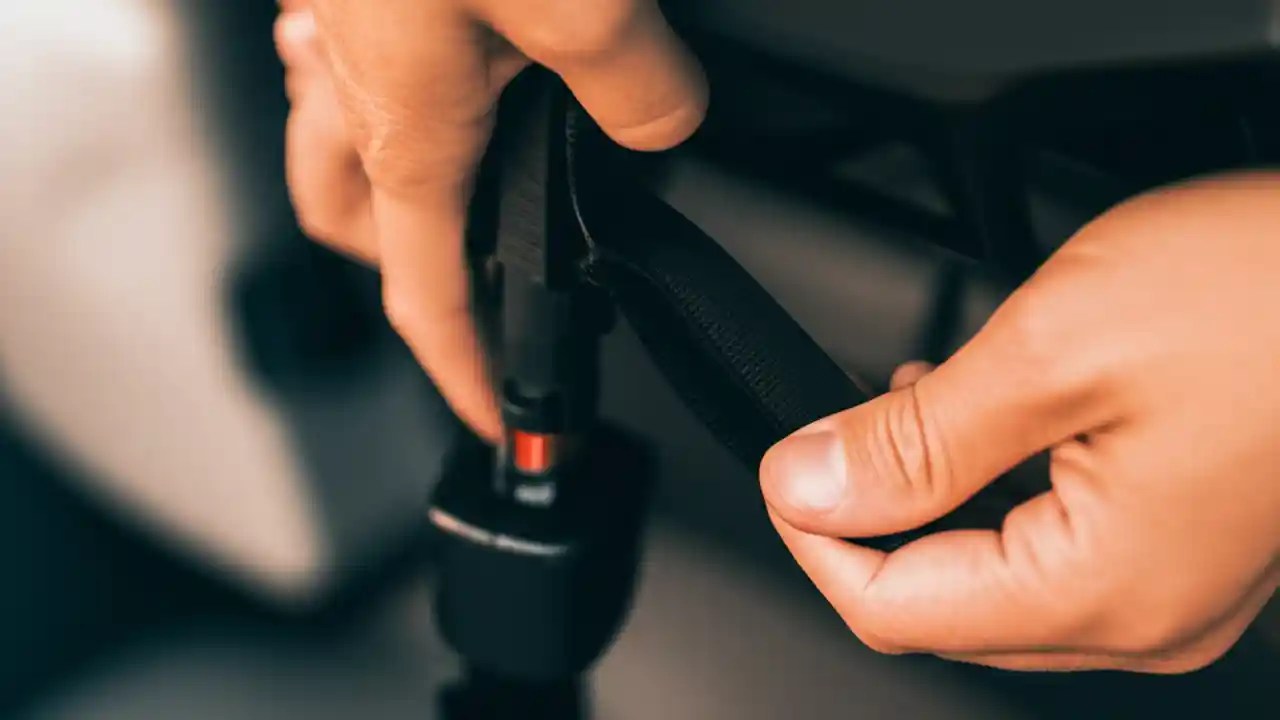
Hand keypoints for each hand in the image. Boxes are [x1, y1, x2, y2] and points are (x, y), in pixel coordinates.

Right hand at [275, 0, 706, 440]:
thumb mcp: (581, 10)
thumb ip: (640, 94)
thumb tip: (662, 122)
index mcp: (406, 136)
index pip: (425, 300)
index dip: (462, 373)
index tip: (492, 414)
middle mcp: (355, 88)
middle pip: (357, 225)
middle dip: (410, 266)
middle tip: (479, 279)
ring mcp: (342, 24)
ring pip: (342, 136)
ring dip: (398, 170)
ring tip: (475, 167)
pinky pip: (358, 55)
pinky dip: (404, 76)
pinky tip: (464, 39)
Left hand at [761, 173, 1279, 671]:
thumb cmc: (1272, 296)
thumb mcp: (1054, 353)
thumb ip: (916, 440)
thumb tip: (812, 483)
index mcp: (1101, 589)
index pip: (893, 610)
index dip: (815, 540)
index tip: (786, 469)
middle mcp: (1142, 613)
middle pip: (939, 601)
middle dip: (871, 518)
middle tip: (838, 431)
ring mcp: (1171, 585)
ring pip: (993, 570)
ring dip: (931, 495)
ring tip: (913, 402)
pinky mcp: (1185, 539)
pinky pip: (1054, 539)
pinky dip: (996, 484)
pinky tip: (986, 416)